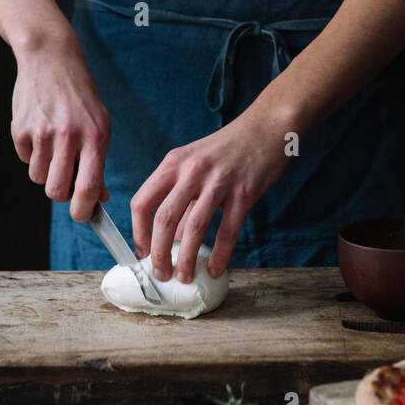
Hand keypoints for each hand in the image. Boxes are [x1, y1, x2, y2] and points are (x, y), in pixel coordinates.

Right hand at [11, 31, 110, 220]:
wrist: (51, 59)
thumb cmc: (80, 97)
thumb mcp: (99, 124)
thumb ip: (98, 161)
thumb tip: (98, 198)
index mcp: (95, 136)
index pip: (87, 188)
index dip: (83, 210)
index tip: (83, 215)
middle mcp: (68, 135)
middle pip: (57, 191)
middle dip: (60, 194)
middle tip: (65, 183)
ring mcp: (42, 132)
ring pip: (39, 178)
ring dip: (45, 170)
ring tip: (54, 146)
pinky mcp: (20, 129)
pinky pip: (25, 160)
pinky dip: (32, 153)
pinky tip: (41, 131)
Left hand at [131, 106, 291, 283]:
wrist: (266, 127)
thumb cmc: (229, 148)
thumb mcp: (196, 164)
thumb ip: (183, 198)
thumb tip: (171, 238)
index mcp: (174, 162)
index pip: (142, 202)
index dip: (138, 233)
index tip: (143, 253)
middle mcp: (192, 170)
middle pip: (164, 219)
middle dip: (159, 253)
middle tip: (161, 274)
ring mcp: (218, 181)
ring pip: (194, 228)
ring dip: (186, 259)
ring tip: (185, 277)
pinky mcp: (244, 192)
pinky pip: (227, 231)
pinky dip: (220, 255)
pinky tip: (215, 269)